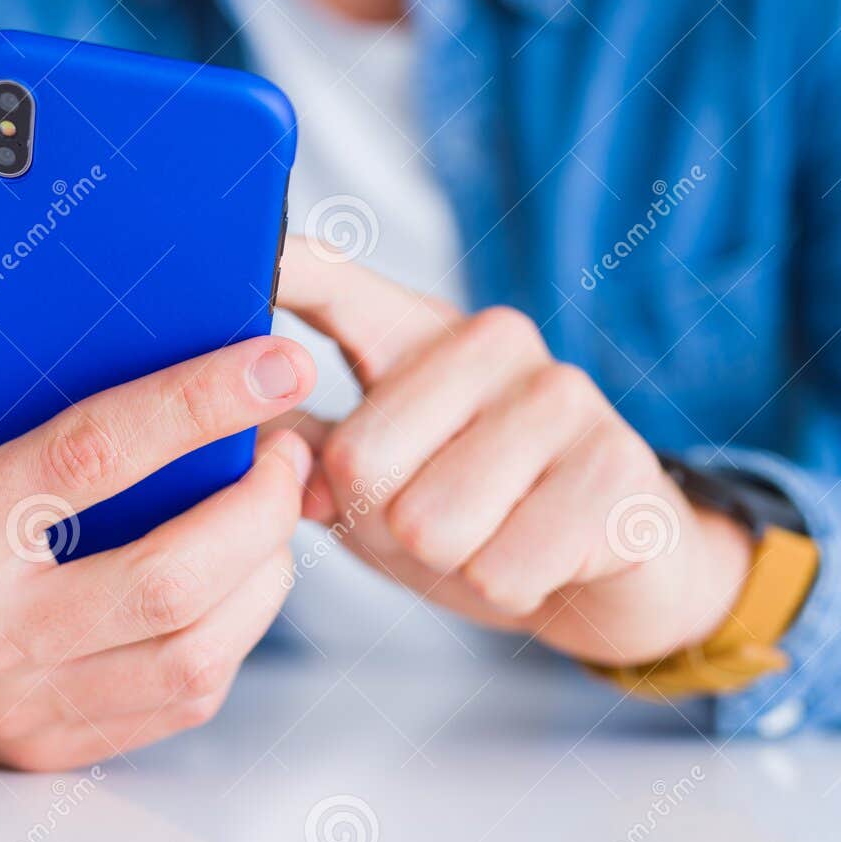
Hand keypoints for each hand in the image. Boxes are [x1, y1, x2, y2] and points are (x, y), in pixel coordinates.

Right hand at [0, 190, 316, 770]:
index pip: (88, 460)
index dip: (195, 403)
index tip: (276, 358)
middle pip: (167, 577)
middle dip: (258, 504)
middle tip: (289, 441)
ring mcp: (20, 705)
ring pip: (193, 653)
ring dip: (262, 570)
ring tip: (271, 502)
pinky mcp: (52, 746)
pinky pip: (181, 701)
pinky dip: (234, 631)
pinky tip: (236, 571)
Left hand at [270, 243, 753, 667]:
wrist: (610, 566)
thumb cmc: (471, 514)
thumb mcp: (374, 479)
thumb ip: (302, 448)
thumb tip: (224, 429)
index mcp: (416, 333)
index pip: (336, 286)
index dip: (286, 271)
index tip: (238, 251)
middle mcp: (490, 339)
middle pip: (360, 463)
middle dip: (379, 527)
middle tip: (429, 525)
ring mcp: (562, 392)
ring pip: (429, 524)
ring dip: (446, 564)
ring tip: (487, 537)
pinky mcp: (616, 464)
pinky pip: (501, 568)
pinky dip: (506, 590)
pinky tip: (541, 557)